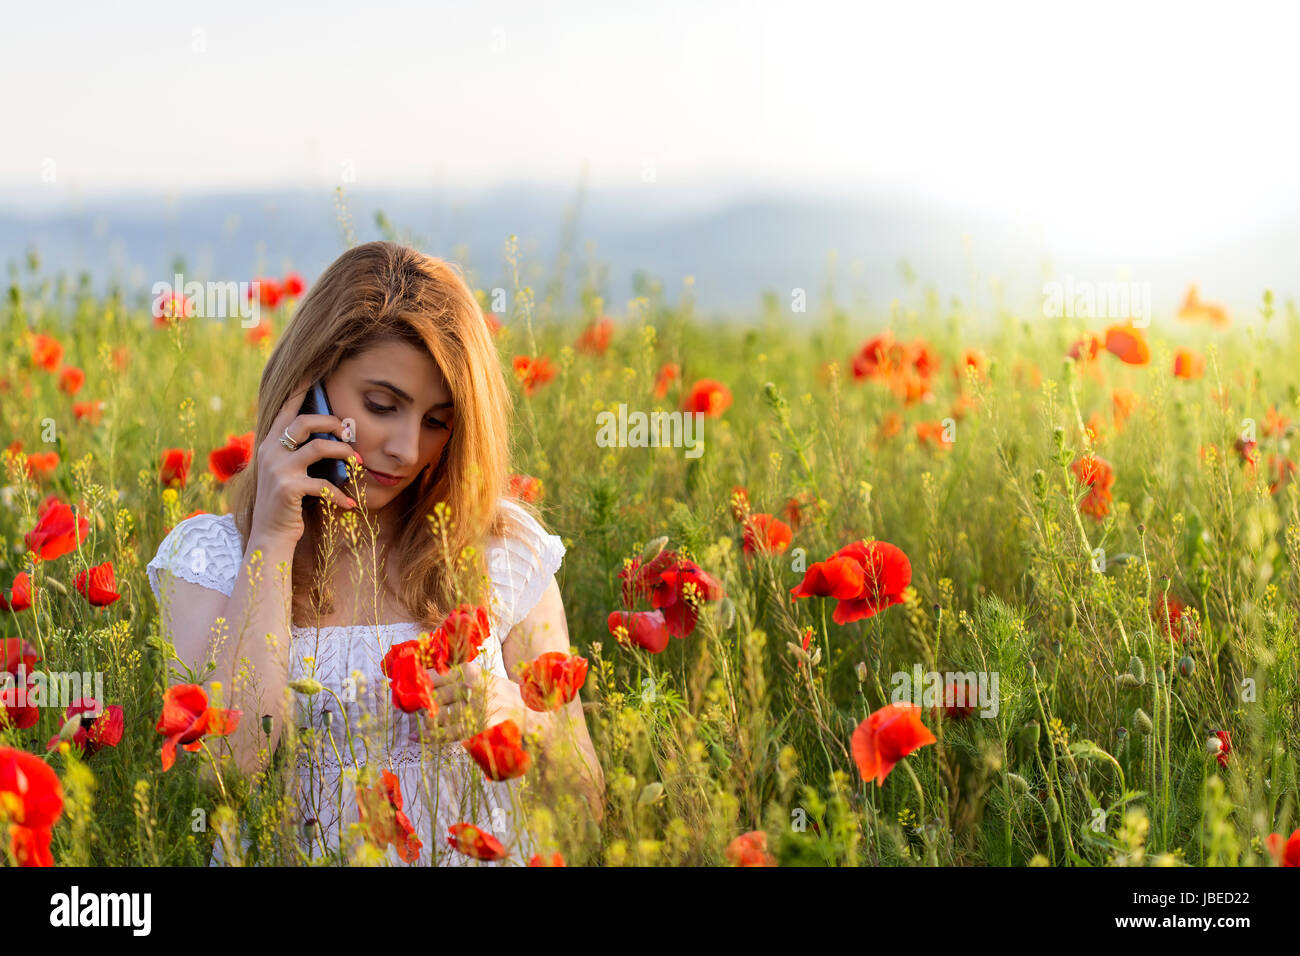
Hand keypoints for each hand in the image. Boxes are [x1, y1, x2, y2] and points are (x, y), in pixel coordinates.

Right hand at [249, 378, 363, 544]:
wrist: (269, 535)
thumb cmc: (286, 502)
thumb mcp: (287, 471)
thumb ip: (299, 451)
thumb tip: (333, 434)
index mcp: (270, 442)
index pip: (286, 407)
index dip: (301, 389)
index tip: (315, 372)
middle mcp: (270, 451)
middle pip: (305, 421)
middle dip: (333, 422)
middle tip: (350, 433)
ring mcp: (278, 469)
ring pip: (319, 448)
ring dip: (344, 453)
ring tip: (358, 463)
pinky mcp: (289, 489)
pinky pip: (323, 485)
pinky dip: (340, 495)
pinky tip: (350, 504)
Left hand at [411, 659, 527, 742]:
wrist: (530, 715)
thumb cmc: (504, 696)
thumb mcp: (485, 679)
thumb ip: (461, 679)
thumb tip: (429, 681)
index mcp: (472, 673)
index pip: (438, 677)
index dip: (421, 683)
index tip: (409, 687)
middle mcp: (472, 689)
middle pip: (436, 696)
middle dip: (420, 703)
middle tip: (409, 707)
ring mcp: (475, 709)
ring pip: (439, 716)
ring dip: (425, 721)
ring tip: (416, 725)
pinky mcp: (477, 728)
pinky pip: (448, 733)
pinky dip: (431, 736)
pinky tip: (418, 736)